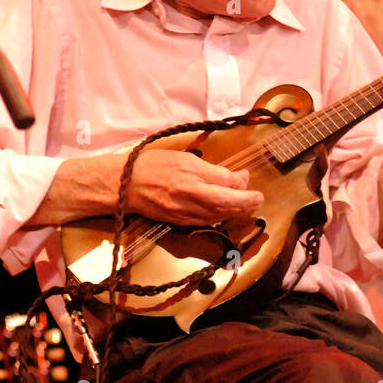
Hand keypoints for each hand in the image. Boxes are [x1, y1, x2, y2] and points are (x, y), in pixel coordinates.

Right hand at [125, 149, 262, 225]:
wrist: (124, 185)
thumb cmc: (155, 165)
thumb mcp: (186, 159)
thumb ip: (213, 171)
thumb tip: (237, 179)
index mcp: (192, 182)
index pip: (227, 189)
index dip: (244, 188)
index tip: (250, 181)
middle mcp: (190, 202)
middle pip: (227, 208)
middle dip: (247, 204)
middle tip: (258, 199)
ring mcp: (184, 215)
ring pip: (219, 217)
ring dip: (236, 212)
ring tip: (248, 204)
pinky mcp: (179, 223)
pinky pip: (206, 222)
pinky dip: (220, 216)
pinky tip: (226, 210)